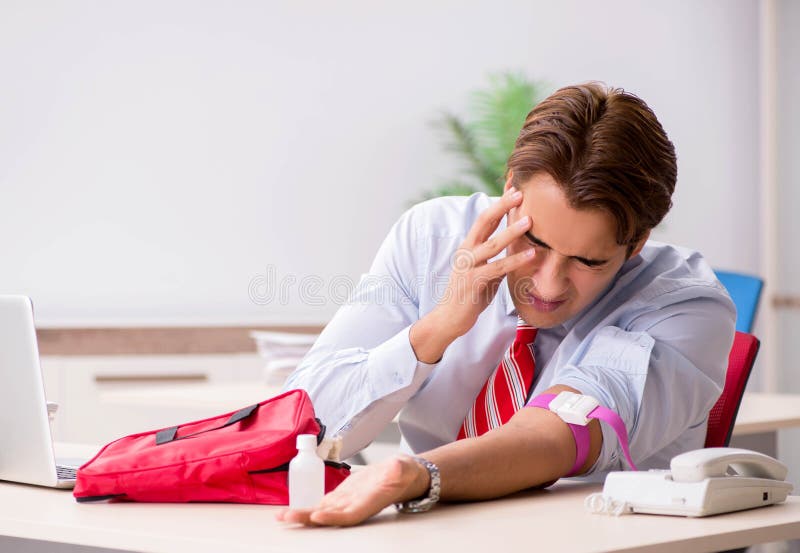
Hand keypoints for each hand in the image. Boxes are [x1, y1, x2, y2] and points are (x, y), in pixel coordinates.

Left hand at [276, 456, 428, 526]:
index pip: (350, 514)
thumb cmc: (403, 473)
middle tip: (288, 516)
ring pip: (321, 512)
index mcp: (369, 503)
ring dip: (302, 515)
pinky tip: (291, 510)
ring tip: (282, 516)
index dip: (333, 517)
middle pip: (329, 516)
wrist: (399, 476)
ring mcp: (345, 503)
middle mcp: (354, 507)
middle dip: (308, 517)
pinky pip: (321, 504)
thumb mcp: (403, 468)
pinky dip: (306, 508)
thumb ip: (398, 470)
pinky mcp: (340, 497)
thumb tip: (395, 467)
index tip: (317, 515)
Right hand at [410, 187, 534, 362]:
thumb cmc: (468, 295)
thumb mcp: (483, 272)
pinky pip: (498, 268)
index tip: (514, 190)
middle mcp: (466, 252)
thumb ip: (495, 259)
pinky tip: (532, 254)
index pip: (484, 219)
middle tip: (520, 193)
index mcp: (468, 247)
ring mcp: (469, 266)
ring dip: (512, 232)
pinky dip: (516, 260)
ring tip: (530, 221)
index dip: (498, 204)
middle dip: (502, 207)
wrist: (450, 318)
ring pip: (492, 244)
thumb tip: (515, 251)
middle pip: (484, 222)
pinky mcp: (474, 282)